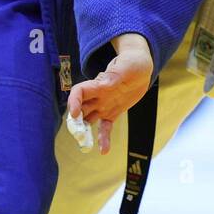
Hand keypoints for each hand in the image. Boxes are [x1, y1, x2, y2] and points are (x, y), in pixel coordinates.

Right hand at [65, 36, 152, 155]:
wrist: (139, 68)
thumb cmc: (131, 62)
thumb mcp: (127, 65)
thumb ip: (116, 74)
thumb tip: (105, 85)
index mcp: (98, 84)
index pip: (79, 92)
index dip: (74, 101)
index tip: (75, 113)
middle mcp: (97, 96)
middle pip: (80, 109)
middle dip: (76, 122)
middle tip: (78, 135)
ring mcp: (103, 105)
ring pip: (89, 120)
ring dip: (85, 132)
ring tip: (85, 146)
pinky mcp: (112, 113)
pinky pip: (105, 127)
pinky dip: (103, 138)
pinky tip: (103, 151)